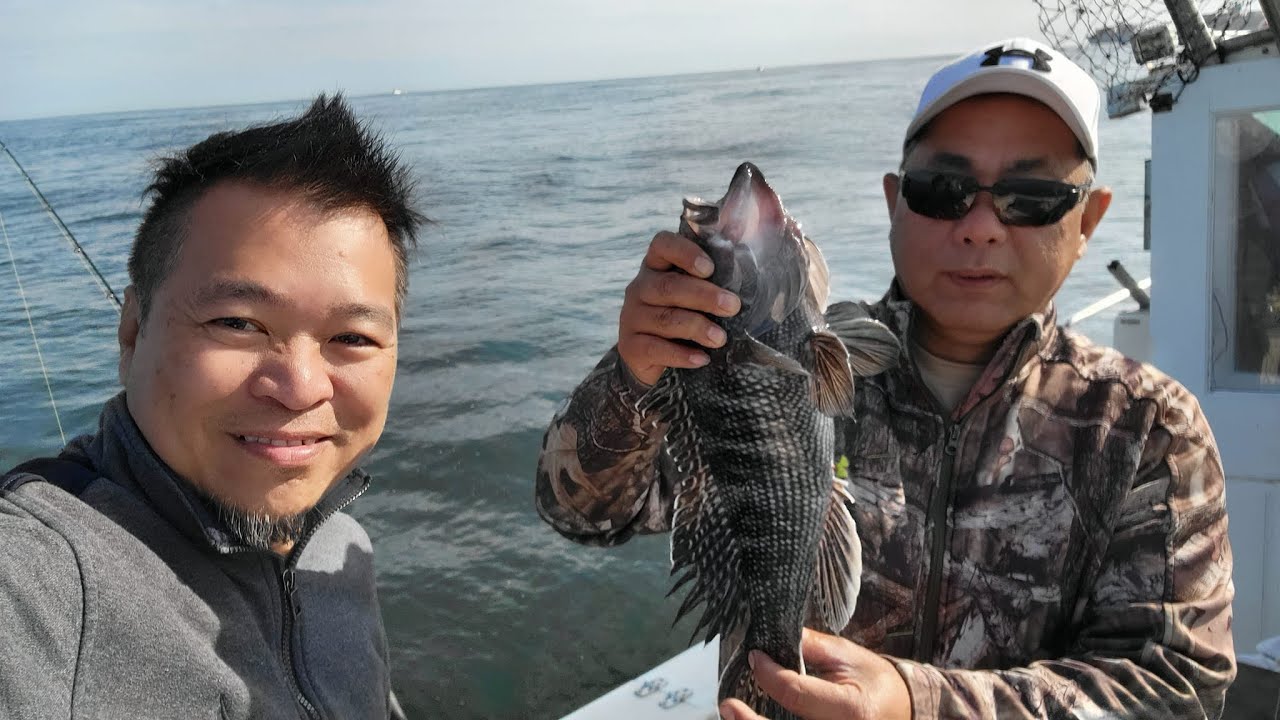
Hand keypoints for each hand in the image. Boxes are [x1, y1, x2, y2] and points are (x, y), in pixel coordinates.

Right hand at [618, 231, 740, 385]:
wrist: (650, 357)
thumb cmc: (684, 315)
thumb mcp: (696, 292)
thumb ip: (717, 272)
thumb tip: (750, 230)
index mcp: (656, 266)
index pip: (662, 245)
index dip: (684, 252)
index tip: (710, 268)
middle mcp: (640, 288)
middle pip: (668, 286)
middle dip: (704, 296)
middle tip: (733, 306)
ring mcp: (632, 317)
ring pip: (665, 319)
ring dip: (697, 327)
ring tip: (721, 338)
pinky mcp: (630, 346)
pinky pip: (656, 348)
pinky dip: (682, 355)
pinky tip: (702, 359)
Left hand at [718, 629, 912, 719]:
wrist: (903, 710)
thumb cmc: (876, 682)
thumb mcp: (848, 656)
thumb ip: (811, 646)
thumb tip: (774, 634)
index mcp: (849, 709)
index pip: (795, 693)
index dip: (769, 674)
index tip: (755, 656)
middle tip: (728, 706)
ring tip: (734, 715)